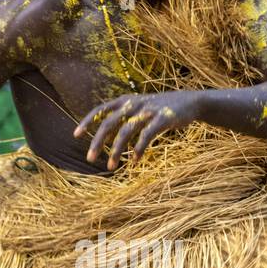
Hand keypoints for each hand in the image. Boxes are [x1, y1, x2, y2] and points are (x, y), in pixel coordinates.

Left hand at [75, 90, 201, 168]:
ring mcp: (148, 111)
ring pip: (126, 131)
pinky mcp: (162, 118)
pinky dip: (139, 148)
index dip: (88, 121)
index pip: (101, 109)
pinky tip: (135, 160)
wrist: (191, 101)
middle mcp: (134, 104)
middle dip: (98, 142)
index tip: (76, 135)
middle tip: (90, 159)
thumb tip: (107, 137)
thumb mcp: (140, 109)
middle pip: (109, 123)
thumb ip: (124, 118)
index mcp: (126, 101)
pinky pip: (146, 135)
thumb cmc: (161, 109)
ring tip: (111, 166)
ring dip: (116, 150)